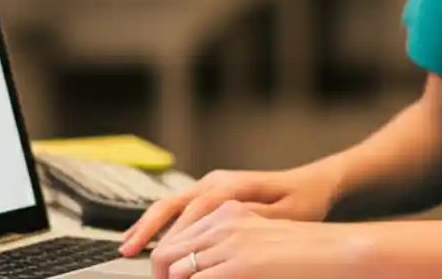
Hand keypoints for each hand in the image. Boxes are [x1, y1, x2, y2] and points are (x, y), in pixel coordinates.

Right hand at [120, 164, 340, 256]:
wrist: (314, 184)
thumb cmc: (304, 201)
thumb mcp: (284, 214)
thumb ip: (252, 219)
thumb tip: (223, 228)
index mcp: (231, 186)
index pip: (192, 211)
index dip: (173, 237)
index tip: (160, 260)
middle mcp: (217, 181)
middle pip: (172, 204)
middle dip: (147, 228)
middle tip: (128, 251)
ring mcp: (212, 185)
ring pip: (171, 204)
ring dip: (148, 225)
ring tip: (128, 245)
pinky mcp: (213, 193)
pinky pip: (180, 207)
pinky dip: (161, 222)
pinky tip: (148, 236)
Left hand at [150, 200, 362, 278]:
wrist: (335, 250)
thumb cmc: (303, 250)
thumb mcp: (258, 237)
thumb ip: (228, 246)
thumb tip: (200, 267)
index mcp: (227, 211)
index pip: (176, 235)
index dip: (163, 264)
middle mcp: (224, 221)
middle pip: (165, 252)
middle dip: (159, 277)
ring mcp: (230, 243)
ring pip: (173, 268)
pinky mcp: (240, 266)